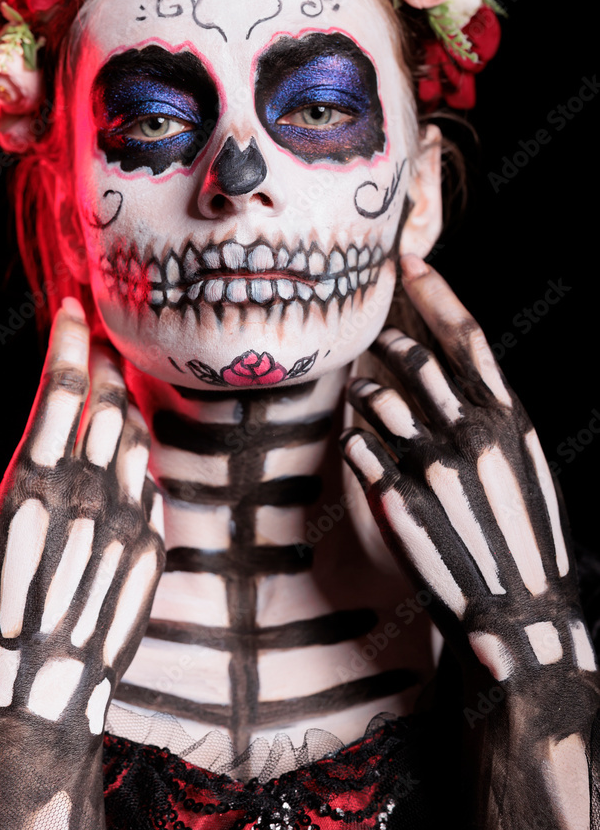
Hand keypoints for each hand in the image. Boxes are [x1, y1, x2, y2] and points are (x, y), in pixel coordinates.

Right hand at [0, 298, 164, 828]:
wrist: (49, 688)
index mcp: (36, 483)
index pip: (62, 389)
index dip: (70, 341)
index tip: (74, 310)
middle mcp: (88, 490)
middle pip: (108, 401)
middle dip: (104, 361)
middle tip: (98, 342)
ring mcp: (127, 515)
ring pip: (136, 433)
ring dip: (126, 400)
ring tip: (114, 386)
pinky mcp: (152, 541)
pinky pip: (150, 479)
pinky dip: (138, 454)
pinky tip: (128, 450)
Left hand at [341, 256, 597, 827]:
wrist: (516, 611)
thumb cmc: (519, 533)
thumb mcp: (521, 463)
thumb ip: (489, 415)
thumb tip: (457, 372)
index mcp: (506, 417)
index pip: (466, 336)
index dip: (436, 292)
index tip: (408, 262)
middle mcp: (469, 432)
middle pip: (416, 359)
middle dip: (387, 340)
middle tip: (373, 335)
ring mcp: (431, 464)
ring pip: (377, 398)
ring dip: (363, 389)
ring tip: (362, 391)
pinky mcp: (396, 498)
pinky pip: (357, 445)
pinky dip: (351, 435)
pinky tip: (354, 439)